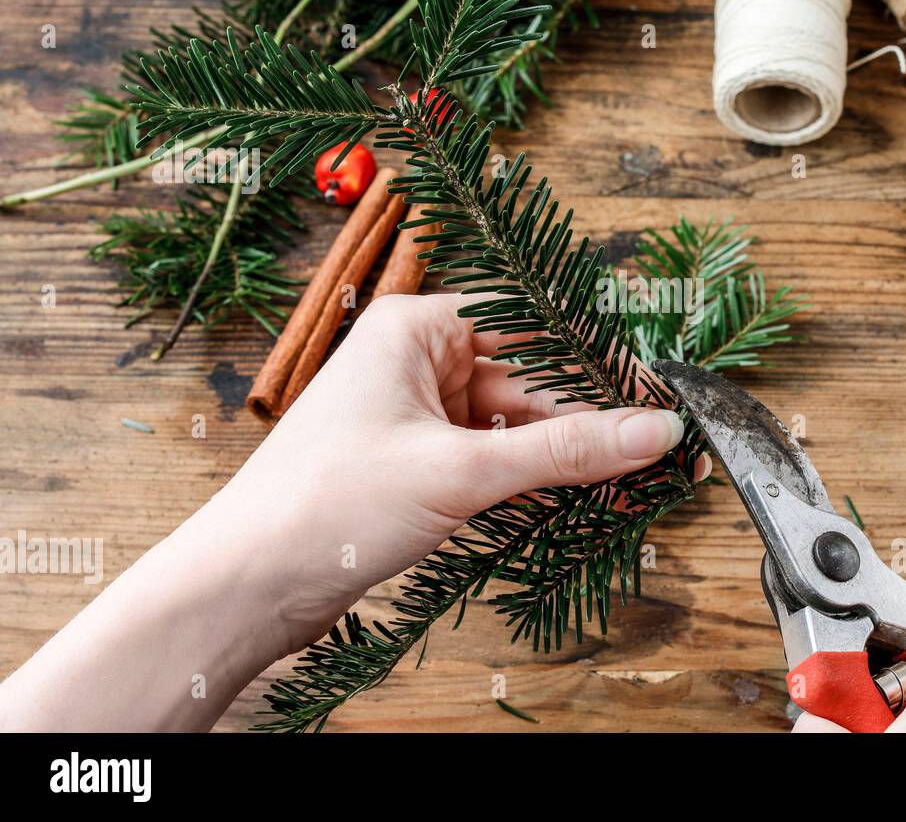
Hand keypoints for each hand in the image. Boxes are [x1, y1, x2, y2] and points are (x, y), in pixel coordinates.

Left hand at [217, 291, 689, 654]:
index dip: (594, 359)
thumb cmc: (329, 504)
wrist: (247, 585)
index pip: (529, 325)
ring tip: (629, 479)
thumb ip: (565, 450)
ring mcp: (415, 417)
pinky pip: (492, 460)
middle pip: (528, 380)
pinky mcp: (416, 466)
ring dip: (565, 454)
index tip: (652, 392)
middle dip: (587, 418)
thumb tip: (653, 429)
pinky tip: (579, 499)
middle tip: (653, 449)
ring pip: (513, 425)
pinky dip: (532, 479)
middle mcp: (416, 364)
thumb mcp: (462, 470)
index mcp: (415, 330)